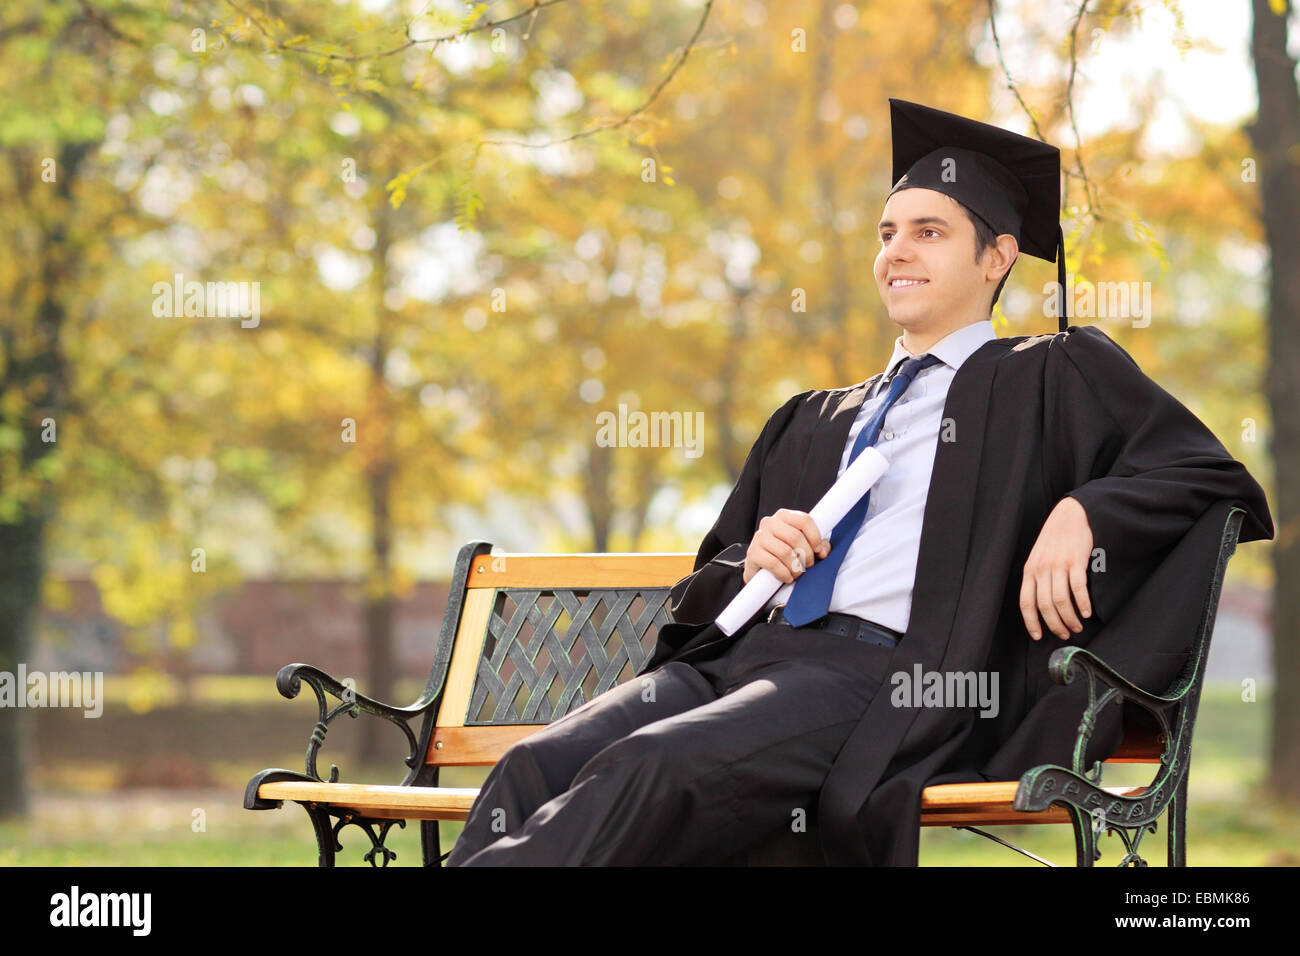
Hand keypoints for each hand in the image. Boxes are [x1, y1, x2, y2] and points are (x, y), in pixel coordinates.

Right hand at [743, 509, 830, 583]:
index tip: (818, 550)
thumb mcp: (802, 545)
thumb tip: (823, 551)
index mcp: (784, 516)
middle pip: (795, 537)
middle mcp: (770, 522)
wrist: (761, 569)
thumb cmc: (784, 554)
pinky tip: (787, 577)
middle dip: (806, 555)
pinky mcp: (753, 552)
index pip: (804, 520)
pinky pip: (773, 563)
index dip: (815, 537)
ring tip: (797, 572)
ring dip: (796, 567)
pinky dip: (784, 573)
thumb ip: (817, 545)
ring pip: (785, 552)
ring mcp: (759, 537)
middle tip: (808, 564)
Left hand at [1019, 495, 1093, 640]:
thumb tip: (1042, 605)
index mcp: (1029, 570)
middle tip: (1065, 634)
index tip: (1038, 636)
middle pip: (1045, 606)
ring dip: (1070, 618)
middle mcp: (1041, 569)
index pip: (1026, 602)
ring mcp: (1058, 565)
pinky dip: (1083, 604)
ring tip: (1077, 626)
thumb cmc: (1054, 540)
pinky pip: (1078, 588)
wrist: (1070, 515)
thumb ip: (1038, 578)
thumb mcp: (1038, 558)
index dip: (1031, 622)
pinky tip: (1087, 612)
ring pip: (1061, 601)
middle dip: (1055, 625)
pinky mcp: (1075, 561)